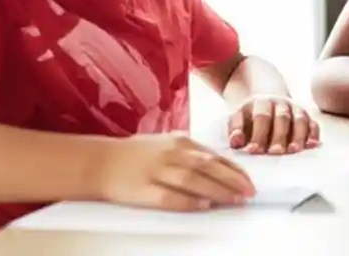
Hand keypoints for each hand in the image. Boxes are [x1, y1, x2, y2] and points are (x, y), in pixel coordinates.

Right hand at [95, 133, 254, 210]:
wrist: (99, 162)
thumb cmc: (135, 154)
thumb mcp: (166, 143)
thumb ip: (191, 152)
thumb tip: (218, 165)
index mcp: (179, 142)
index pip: (214, 156)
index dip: (234, 170)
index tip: (249, 181)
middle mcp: (171, 154)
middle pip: (208, 166)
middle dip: (233, 180)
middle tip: (249, 192)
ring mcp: (156, 170)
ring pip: (193, 180)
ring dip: (217, 190)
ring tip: (234, 200)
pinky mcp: (142, 189)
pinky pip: (169, 197)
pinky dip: (188, 202)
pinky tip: (203, 206)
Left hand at [227, 95, 319, 154]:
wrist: (267, 98)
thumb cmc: (250, 116)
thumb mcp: (238, 117)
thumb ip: (235, 129)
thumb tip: (236, 143)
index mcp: (261, 102)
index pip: (261, 117)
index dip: (258, 134)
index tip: (253, 151)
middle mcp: (281, 104)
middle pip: (282, 118)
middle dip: (279, 136)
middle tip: (275, 152)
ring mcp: (295, 109)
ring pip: (300, 120)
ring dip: (298, 135)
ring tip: (294, 150)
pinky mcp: (306, 116)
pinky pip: (313, 123)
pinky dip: (314, 134)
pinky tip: (313, 145)